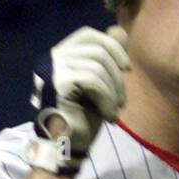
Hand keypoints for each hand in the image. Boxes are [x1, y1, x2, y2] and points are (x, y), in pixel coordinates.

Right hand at [27, 25, 129, 173]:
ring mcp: (53, 70)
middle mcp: (51, 59)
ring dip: (113, 90)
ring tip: (115, 109)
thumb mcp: (98, 82)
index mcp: (59, 55)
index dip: (112, 46)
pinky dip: (107, 99)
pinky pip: (93, 81)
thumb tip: (119, 31)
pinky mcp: (58, 84)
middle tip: (122, 99)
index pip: (89, 36)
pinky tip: (109, 116)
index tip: (126, 68)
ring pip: (98, 66)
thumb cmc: (81, 117)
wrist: (65, 147)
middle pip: (97, 49)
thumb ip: (105, 57)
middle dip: (116, 74)